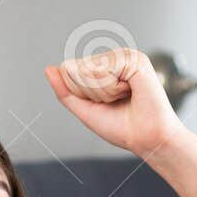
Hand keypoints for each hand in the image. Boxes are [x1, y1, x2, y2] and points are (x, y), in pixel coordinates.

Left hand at [44, 48, 186, 156]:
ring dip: (102, 90)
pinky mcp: (135, 59)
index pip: (73, 70)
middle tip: (115, 102)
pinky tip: (128, 91)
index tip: (105, 104)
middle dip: (91, 91)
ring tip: (123, 97)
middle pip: (79, 67)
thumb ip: (66, 91)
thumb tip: (49, 68)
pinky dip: (112, 86)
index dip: (82, 92)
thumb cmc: (122, 128)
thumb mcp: (85, 110)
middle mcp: (116, 59)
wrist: (147, 139)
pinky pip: (106, 68)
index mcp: (106, 69)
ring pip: (91, 67)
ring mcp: (127, 57)